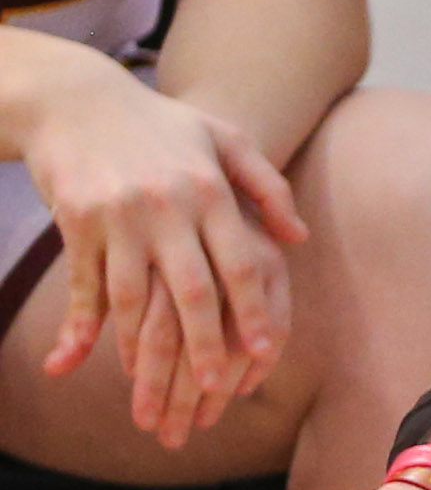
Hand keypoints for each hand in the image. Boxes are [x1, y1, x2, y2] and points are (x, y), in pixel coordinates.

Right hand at [21, 58, 307, 447]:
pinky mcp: (76, 223)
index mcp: (209, 190)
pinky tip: (73, 360)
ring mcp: (118, 218)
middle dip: (206, 345)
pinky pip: (82, 285)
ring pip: (134, 297)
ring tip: (150, 387)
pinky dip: (78, 325)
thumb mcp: (223, 139)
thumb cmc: (159, 124)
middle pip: (192, 291)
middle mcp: (166, 208)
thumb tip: (299, 239)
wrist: (75, 99)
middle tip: (215, 391)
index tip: (265, 352)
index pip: (240, 263)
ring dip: (141, 349)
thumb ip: (266, 187)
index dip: (254, 311)